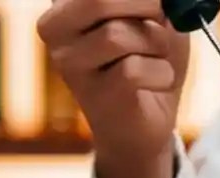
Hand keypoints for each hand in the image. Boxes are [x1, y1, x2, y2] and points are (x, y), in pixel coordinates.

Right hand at [38, 0, 190, 177]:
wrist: (147, 123)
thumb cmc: (150, 59)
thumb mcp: (157, 15)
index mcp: (66, 2)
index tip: (159, 2)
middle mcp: (55, 28)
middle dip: (146, 4)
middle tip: (165, 16)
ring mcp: (68, 64)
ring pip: (117, 36)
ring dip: (156, 43)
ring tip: (159, 57)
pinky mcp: (91, 95)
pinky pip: (133, 71)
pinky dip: (161, 73)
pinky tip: (159, 81)